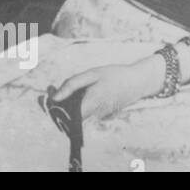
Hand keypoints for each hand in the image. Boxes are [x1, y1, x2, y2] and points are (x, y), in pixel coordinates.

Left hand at [51, 54, 165, 120]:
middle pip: (71, 115)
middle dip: (61, 104)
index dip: (57, 107)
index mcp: (92, 103)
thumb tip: (55, 97)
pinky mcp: (105, 115)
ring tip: (72, 88)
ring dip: (70, 103)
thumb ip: (71, 85)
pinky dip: (81, 103)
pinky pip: (87, 111)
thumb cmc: (114, 75)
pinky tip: (83, 92)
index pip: (67, 115)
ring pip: (79, 113)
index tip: (51, 95)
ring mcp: (101, 116)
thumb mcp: (92, 74)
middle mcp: (96, 114)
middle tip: (55, 89)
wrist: (138, 81)